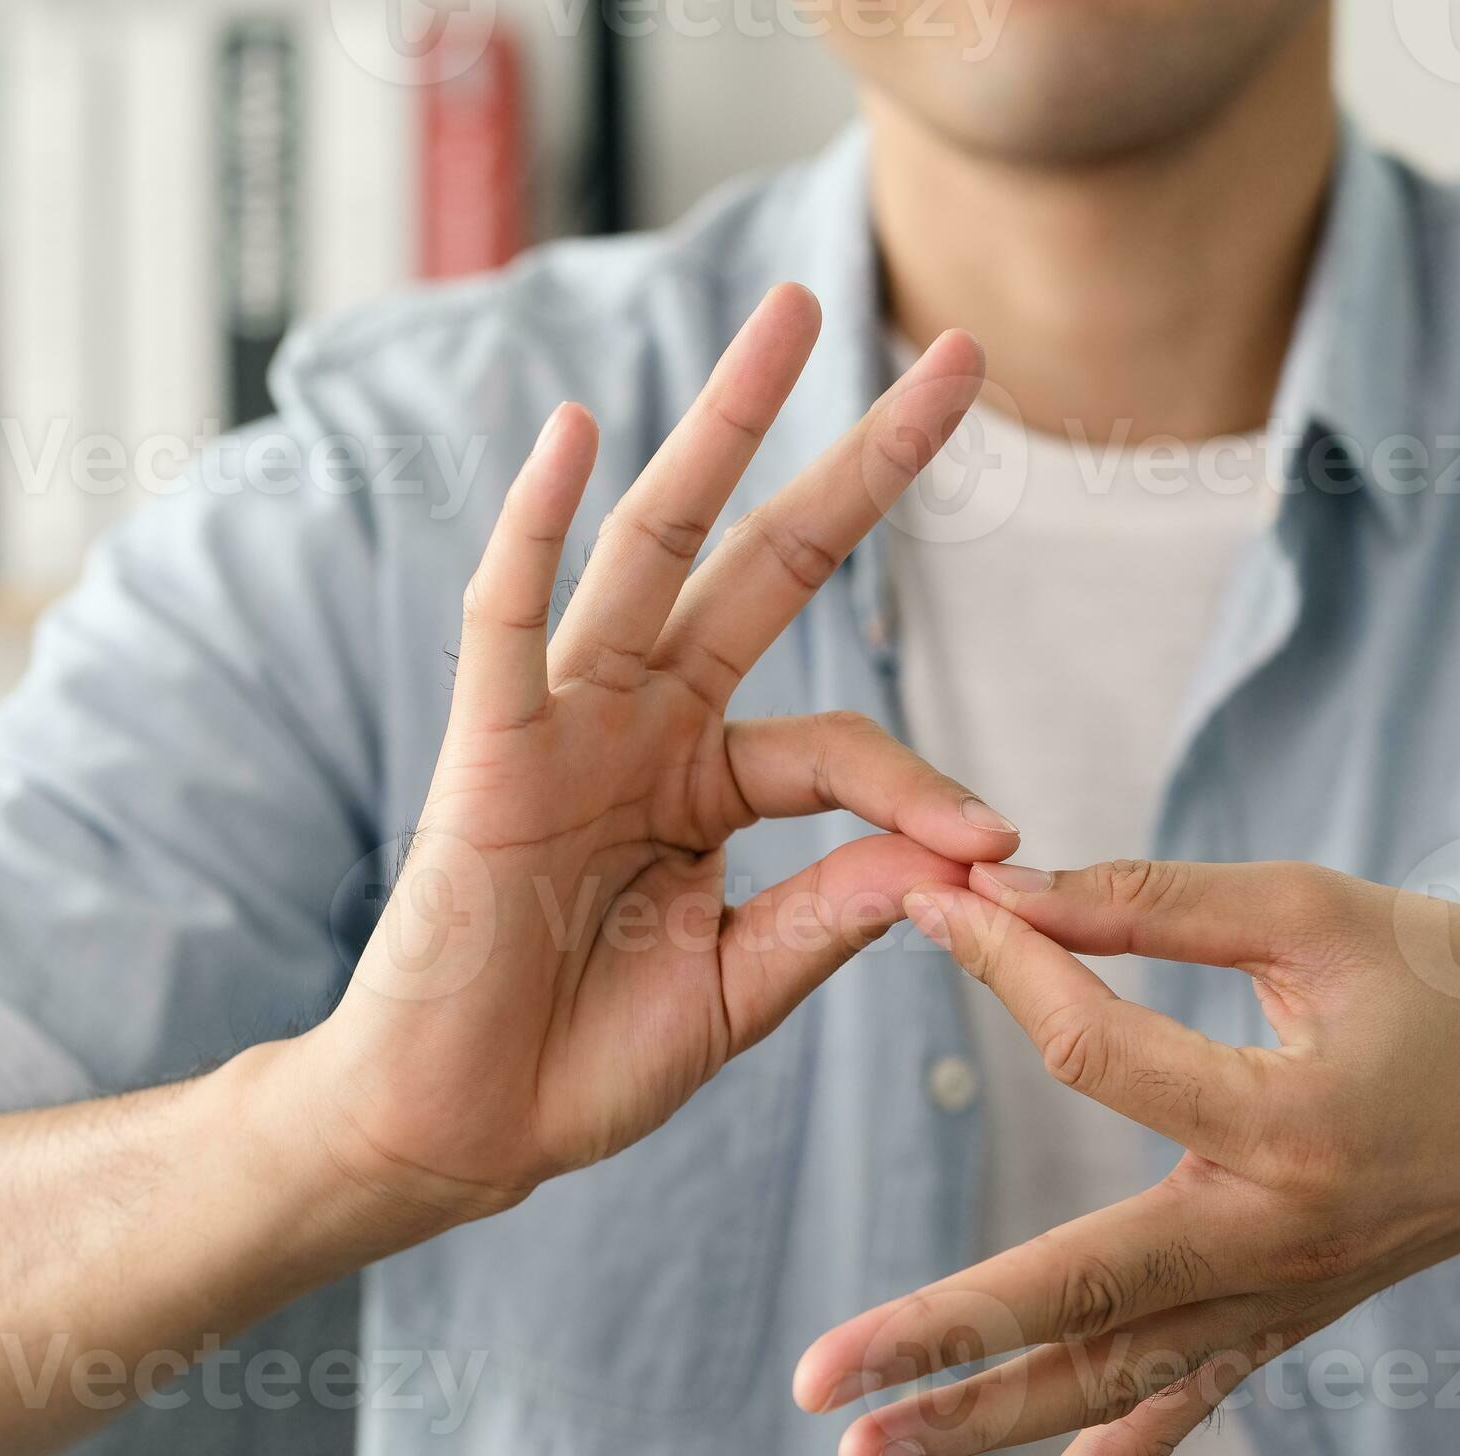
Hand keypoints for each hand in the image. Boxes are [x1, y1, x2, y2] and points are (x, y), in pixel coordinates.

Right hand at [297, 286, 1014, 1218]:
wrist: (459, 1128)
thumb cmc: (586, 1058)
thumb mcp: (745, 983)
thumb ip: (840, 910)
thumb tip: (966, 857)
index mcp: (709, 782)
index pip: (841, 746)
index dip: (924, 789)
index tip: (1000, 850)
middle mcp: (646, 724)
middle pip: (768, 562)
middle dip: (859, 461)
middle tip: (957, 356)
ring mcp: (566, 722)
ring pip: (654, 547)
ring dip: (723, 428)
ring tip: (792, 322)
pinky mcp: (486, 750)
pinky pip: (507, 620)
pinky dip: (535, 523)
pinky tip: (579, 432)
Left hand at [792, 857, 1459, 1455]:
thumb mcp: (1324, 916)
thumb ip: (1157, 904)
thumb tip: (1003, 884)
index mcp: (1290, 1119)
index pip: (1101, 1052)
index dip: (1008, 968)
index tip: (931, 907)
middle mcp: (1278, 1240)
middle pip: (1079, 1294)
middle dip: (943, 1336)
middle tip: (816, 1382)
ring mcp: (1276, 1305)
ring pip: (1107, 1386)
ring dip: (977, 1429)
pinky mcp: (1275, 1333)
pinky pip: (1167, 1426)